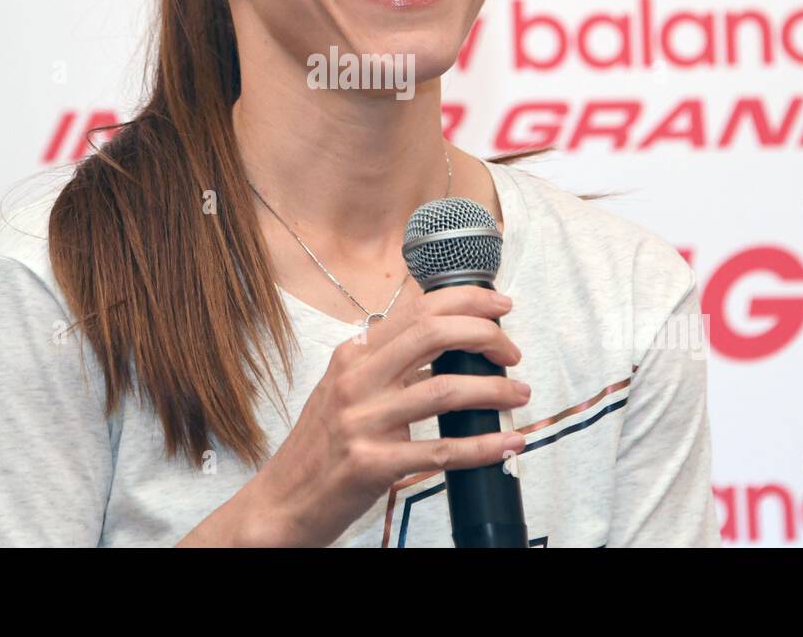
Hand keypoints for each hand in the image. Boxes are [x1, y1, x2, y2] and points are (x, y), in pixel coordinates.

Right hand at [242, 284, 527, 545]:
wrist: (283, 500)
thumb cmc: (322, 445)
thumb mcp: (344, 389)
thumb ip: (386, 363)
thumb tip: (445, 339)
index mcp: (353, 355)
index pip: (418, 309)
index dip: (467, 301)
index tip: (500, 305)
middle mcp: (356, 380)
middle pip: (433, 333)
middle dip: (486, 334)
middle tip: (511, 352)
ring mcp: (363, 421)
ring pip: (446, 390)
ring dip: (494, 390)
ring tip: (519, 395)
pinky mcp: (373, 464)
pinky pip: (441, 451)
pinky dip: (483, 446)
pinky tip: (508, 443)